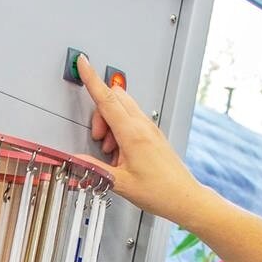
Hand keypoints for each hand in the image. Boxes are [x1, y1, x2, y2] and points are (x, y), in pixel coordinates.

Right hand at [75, 54, 203, 225]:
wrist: (184, 198)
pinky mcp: (153, 135)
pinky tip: (120, 154)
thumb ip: (95, 169)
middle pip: (114, 99)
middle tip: (98, 138)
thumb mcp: (120, 183)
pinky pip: (131, 121)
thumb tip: (76, 161)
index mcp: (133, 134)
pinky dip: (120, 132)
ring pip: (123, 109)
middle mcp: (143, 127)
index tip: (83, 63)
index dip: (91, 80)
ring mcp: (150, 129)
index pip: (106, 99)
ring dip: (110, 124)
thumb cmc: (160, 191)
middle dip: (99, 113)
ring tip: (111, 152)